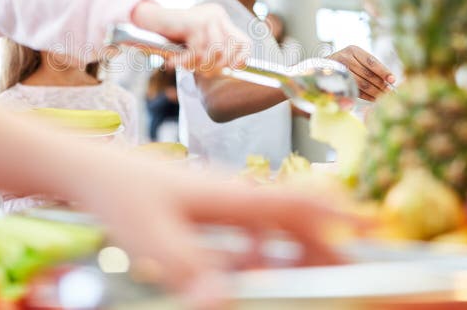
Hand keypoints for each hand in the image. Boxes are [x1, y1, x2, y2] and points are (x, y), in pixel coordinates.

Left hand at [75, 155, 357, 308]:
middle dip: (327, 243)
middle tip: (348, 270)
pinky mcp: (208, 209)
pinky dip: (261, 252)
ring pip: (275, 225)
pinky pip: (248, 231)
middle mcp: (236, 194)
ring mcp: (223, 199)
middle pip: (297, 216)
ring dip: (295, 249)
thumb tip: (221, 302)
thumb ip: (189, 270)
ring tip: (308, 274)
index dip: (340, 214)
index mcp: (234, 197)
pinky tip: (246, 270)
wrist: (92, 170)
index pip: (300, 201)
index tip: (373, 225)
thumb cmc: (122, 194)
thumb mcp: (153, 238)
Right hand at [131, 1, 249, 73]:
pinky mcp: (194, 22)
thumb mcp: (197, 46)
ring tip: (185, 65)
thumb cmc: (171, 38)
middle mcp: (217, 15)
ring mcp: (206, 17)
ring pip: (214, 52)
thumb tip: (231, 69)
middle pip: (228, 50)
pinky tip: (174, 62)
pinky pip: (197, 51)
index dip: (241, 59)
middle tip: (199, 71)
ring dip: (199, 64)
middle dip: (214, 67)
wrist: (147, 22)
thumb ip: (213, 54)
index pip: (244, 42)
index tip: (230, 70)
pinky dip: (186, 61)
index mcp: (221, 20)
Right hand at [330, 46, 394, 101]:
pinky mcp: (334, 82)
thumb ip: (372, 68)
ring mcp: (338, 70)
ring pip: (361, 83)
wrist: (322, 69)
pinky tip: (374, 99)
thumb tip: (392, 79)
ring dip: (374, 92)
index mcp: (353, 50)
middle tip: (390, 92)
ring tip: (384, 97)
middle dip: (380, 84)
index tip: (393, 80)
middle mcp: (344, 58)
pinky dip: (366, 96)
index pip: (371, 61)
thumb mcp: (356, 59)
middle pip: (367, 74)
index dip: (383, 71)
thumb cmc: (346, 64)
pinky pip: (354, 91)